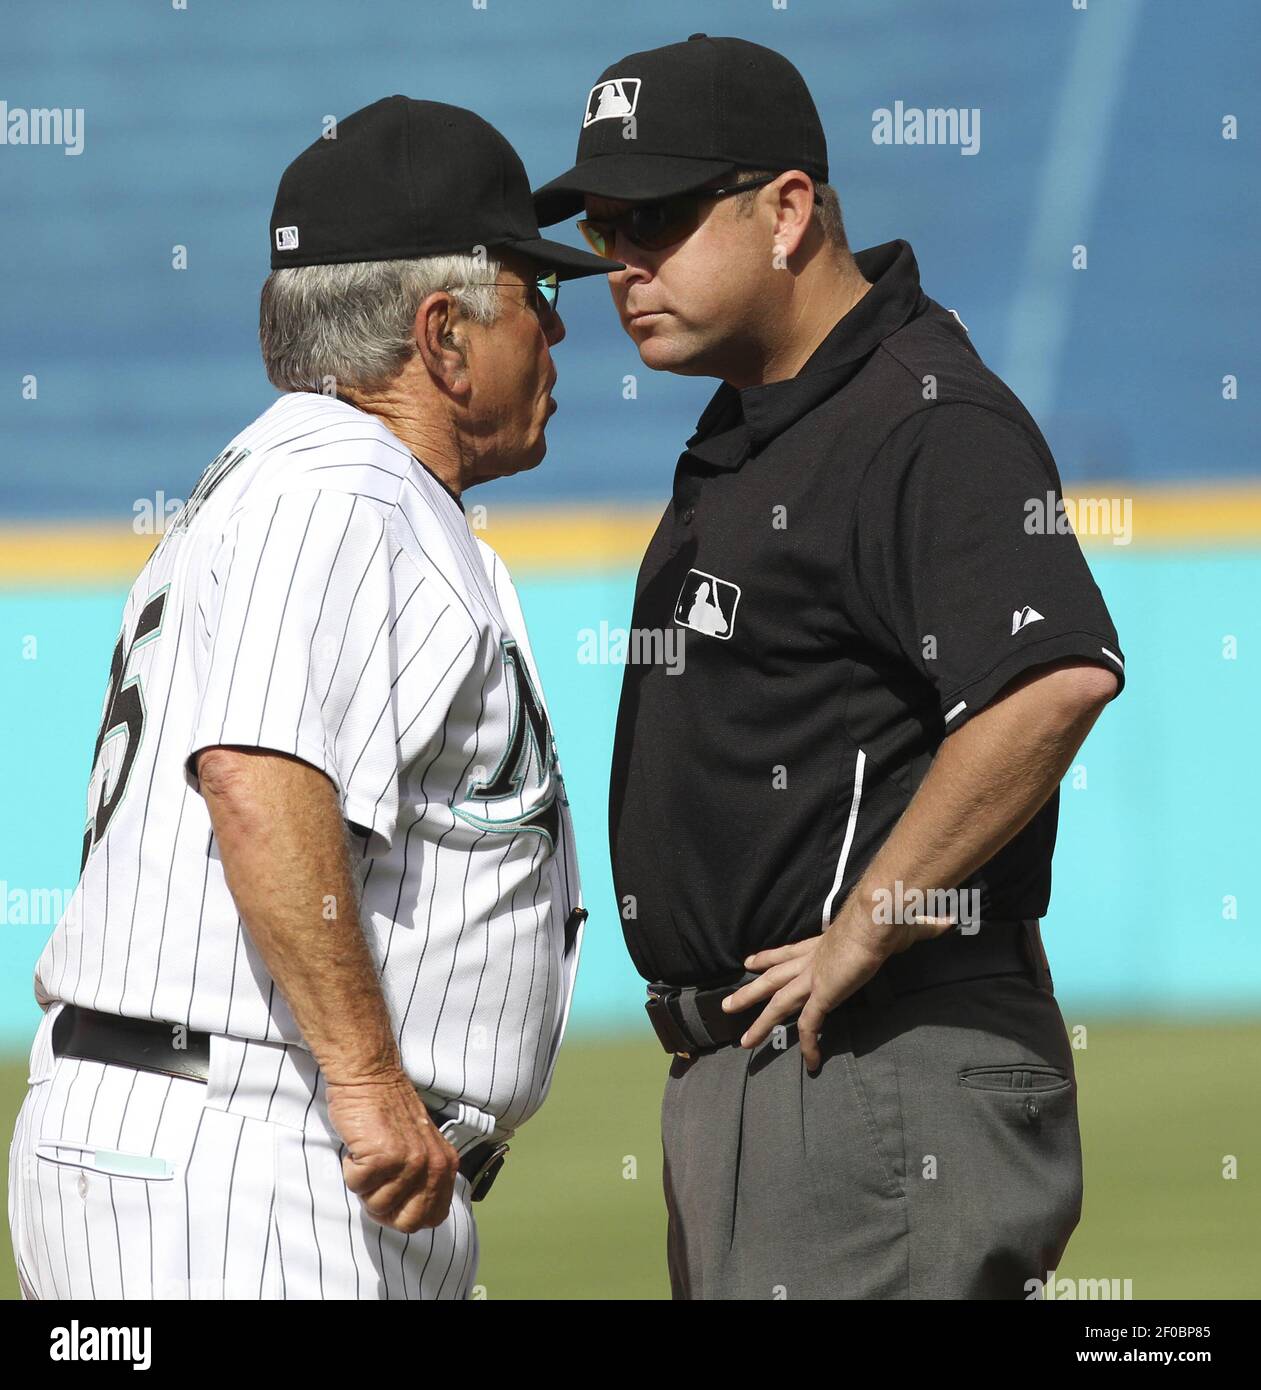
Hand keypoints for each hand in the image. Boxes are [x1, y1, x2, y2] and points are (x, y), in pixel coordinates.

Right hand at [326, 1072, 459, 1232]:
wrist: (371, 1077)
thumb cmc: (388, 1113)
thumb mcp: (421, 1147)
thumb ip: (424, 1180)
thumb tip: (415, 1218)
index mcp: (446, 1166)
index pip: (432, 1218)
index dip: (405, 1214)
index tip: (392, 1194)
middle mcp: (434, 1166)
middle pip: (406, 1222)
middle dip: (383, 1207)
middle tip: (377, 1177)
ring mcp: (410, 1161)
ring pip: (377, 1206)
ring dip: (365, 1184)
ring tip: (370, 1153)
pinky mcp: (384, 1156)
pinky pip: (357, 1186)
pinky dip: (351, 1169)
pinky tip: (360, 1146)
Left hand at [724, 907, 956, 1070]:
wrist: (877, 916)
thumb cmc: (887, 915)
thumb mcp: (901, 923)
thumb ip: (920, 926)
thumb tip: (947, 921)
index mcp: (822, 943)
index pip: (788, 951)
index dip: (768, 957)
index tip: (750, 960)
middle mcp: (811, 960)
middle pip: (772, 978)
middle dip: (750, 991)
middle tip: (728, 1005)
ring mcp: (814, 977)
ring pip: (778, 1004)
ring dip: (759, 1021)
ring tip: (742, 1041)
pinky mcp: (823, 994)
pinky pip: (810, 1026)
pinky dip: (808, 1046)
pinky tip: (810, 1064)